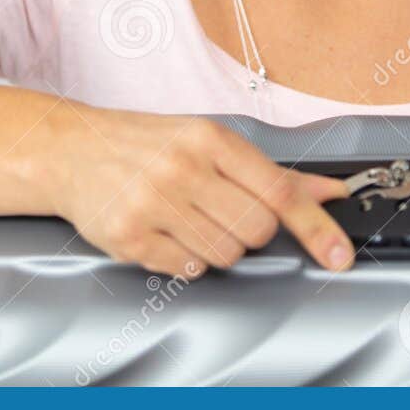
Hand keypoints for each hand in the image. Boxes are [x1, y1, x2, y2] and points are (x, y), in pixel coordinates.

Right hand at [46, 107, 353, 277]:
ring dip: (218, 247)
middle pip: (257, 230)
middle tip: (222, 212)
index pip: (278, 190)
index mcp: (209, 139)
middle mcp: (182, 168)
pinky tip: (166, 232)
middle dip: (251, 231)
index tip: (338, 254)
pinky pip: (187, 269)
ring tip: (189, 220)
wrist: (71, 149)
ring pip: (225, 255)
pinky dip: (185, 259)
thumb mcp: (210, 143)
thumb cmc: (146, 145)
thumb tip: (331, 192)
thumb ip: (271, 173)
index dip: (315, 227)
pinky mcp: (128, 236)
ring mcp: (153, 203)